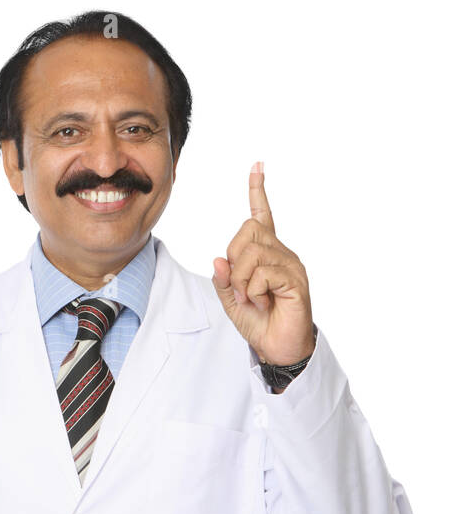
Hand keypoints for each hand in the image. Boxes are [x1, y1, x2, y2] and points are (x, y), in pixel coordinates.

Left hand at [211, 162, 315, 365]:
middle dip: (233, 258)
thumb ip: (223, 278)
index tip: (257, 166)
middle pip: (247, 231)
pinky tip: (262, 301)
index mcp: (266, 253)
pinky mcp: (296, 281)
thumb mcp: (230, 298)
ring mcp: (291, 265)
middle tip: (239, 286)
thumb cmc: (257, 321)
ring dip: (241, 279)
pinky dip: (253, 289)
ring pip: (252, 253)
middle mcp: (282, 253)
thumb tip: (217, 259)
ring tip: (251, 297)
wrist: (276, 347)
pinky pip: (263, 273)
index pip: (262, 216)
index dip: (257, 191)